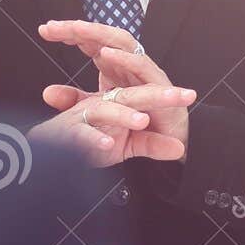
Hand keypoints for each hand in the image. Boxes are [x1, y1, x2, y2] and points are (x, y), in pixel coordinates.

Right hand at [28, 83, 195, 167]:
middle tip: (179, 96)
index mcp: (119, 102)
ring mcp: (87, 117)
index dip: (168, 94)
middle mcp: (105, 105)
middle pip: (132, 96)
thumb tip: (179, 149)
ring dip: (124, 115)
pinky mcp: (72, 133)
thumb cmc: (92, 140)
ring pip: (106, 111)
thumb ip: (152, 145)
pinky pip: (83, 135)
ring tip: (142, 121)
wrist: (54, 150)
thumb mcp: (128, 144)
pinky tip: (106, 145)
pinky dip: (93, 140)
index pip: (147, 95)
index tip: (191, 95)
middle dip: (156, 95)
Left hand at [38, 20, 192, 160]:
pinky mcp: (159, 84)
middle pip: (104, 36)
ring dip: (100, 35)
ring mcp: (144, 70)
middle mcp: (129, 62)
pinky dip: (124, 58)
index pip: (90, 42)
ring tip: (77, 30)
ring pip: (123, 43)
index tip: (45, 30)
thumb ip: (75, 100)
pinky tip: (106, 52)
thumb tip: (47, 92)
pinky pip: (141, 66)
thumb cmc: (137, 121)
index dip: (69, 33)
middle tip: (54, 27)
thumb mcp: (98, 109)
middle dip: (79, 29)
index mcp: (114, 64)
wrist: (168, 142)